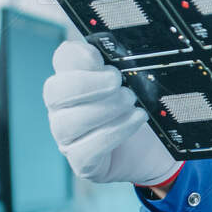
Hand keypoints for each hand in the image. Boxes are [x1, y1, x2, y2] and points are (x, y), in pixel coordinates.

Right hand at [43, 41, 180, 186]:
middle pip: (54, 91)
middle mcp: (63, 108)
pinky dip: (113, 134)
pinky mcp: (81, 162)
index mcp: (74, 79)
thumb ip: (119, 65)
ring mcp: (68, 137)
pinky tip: (135, 121)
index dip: (77, 56)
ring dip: (103, 109)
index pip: (63, 60)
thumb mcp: (135, 84)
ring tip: (131, 103)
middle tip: (118, 83)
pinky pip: (86, 151)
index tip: (99, 58)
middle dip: (87, 85)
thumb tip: (110, 48)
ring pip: (67, 123)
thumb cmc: (140, 110)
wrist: (156, 149)